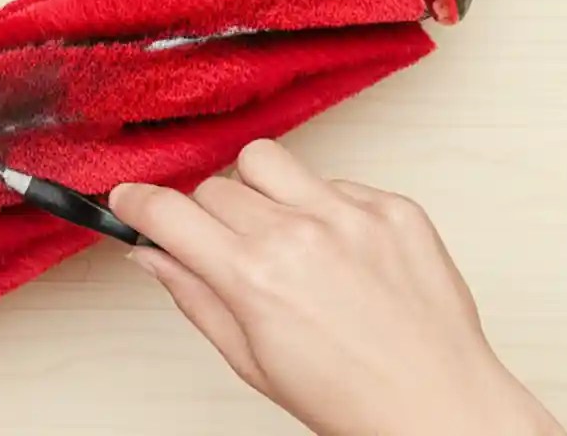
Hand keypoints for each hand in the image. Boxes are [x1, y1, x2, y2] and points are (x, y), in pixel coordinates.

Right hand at [110, 140, 565, 435]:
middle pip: (215, 187)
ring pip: (266, 160)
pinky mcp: (394, 206)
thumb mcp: (251, 360)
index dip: (137, 203)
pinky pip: (333, 179)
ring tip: (282, 234)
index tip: (129, 199)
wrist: (437, 405)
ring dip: (258, 190)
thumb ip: (194, 296)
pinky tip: (340, 253)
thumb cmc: (348, 397)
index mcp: (254, 277)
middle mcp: (299, 233)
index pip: (169, 213)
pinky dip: (324, 207)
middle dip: (207, 216)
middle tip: (228, 251)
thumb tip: (151, 254)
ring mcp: (351, 214)